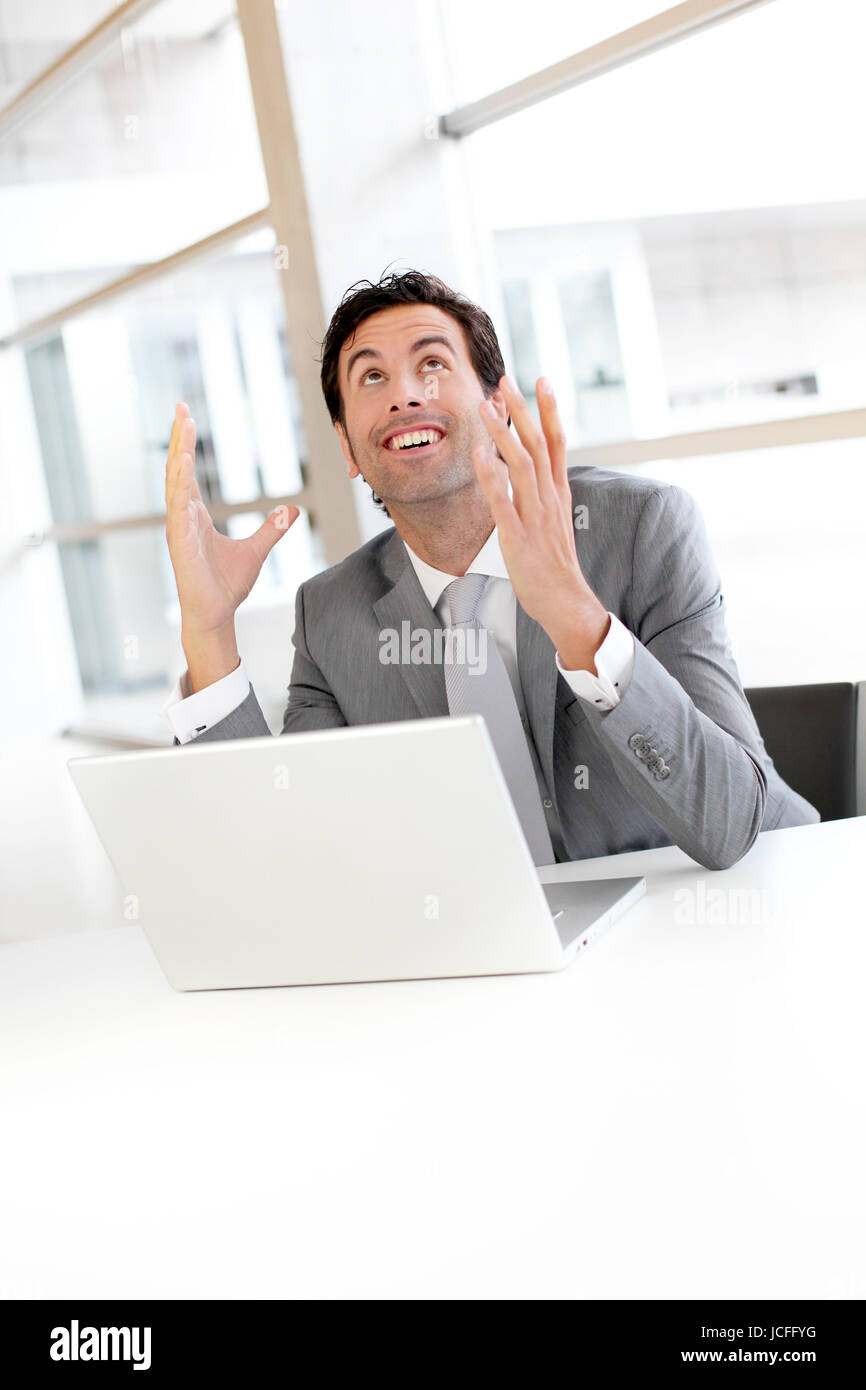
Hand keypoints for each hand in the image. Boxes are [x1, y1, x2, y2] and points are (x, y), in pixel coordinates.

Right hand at [165, 402, 298, 637]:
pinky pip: (178, 513)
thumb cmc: (227, 585)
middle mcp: (182, 518)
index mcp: (194, 515)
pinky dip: (179, 491)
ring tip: (181, 432)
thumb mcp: (257, 550)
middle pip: (177, 470)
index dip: (186, 445)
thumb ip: (272, 529)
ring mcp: (178, 530)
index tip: (185, 417)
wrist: (217, 614)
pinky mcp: (180, 546)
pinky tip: (181, 470)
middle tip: (180, 409)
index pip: (187, 473)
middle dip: (178, 439)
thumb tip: (293, 511)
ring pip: (175, 486)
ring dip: (177, 458)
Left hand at [473, 375, 608, 671]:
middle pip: (539, 444)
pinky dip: (491, 476)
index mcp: (559, 493)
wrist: (565, 601)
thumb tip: (529, 469)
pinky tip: (479, 455)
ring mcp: (535, 517)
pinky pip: (503, 502)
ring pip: (521, 465)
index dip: (550, 409)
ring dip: (503, 434)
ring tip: (486, 407)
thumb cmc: (554, 564)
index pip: (558, 441)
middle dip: (524, 410)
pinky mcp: (518, 538)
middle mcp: (550, 498)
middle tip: (507, 380)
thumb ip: (543, 493)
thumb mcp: (553, 521)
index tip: (542, 379)